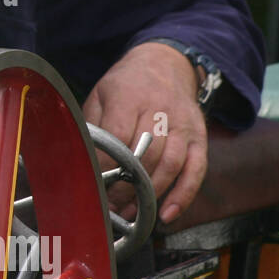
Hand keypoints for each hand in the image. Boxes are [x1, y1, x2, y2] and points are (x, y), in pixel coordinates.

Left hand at [80, 42, 207, 224]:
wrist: (166, 64)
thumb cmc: (127, 85)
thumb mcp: (100, 94)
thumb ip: (92, 125)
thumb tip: (79, 160)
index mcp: (129, 96)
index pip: (118, 136)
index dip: (105, 164)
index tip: (94, 183)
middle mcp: (160, 110)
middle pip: (145, 156)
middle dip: (125, 186)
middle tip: (109, 205)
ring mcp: (183, 124)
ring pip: (170, 166)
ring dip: (149, 195)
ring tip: (130, 212)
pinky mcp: (199, 136)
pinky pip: (195, 170)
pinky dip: (182, 196)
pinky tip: (166, 214)